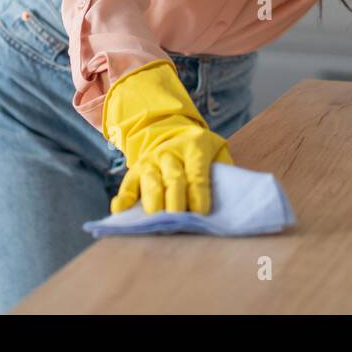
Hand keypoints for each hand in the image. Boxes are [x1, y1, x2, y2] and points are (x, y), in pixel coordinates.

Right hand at [102, 59, 231, 214]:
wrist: (170, 130)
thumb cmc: (200, 150)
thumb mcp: (217, 151)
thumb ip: (224, 170)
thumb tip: (231, 196)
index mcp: (194, 147)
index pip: (197, 173)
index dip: (199, 193)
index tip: (202, 213)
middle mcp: (170, 153)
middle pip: (173, 179)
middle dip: (175, 201)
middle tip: (178, 220)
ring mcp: (150, 162)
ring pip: (151, 182)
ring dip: (153, 202)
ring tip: (155, 221)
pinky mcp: (135, 170)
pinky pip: (128, 185)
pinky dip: (123, 198)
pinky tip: (120, 212)